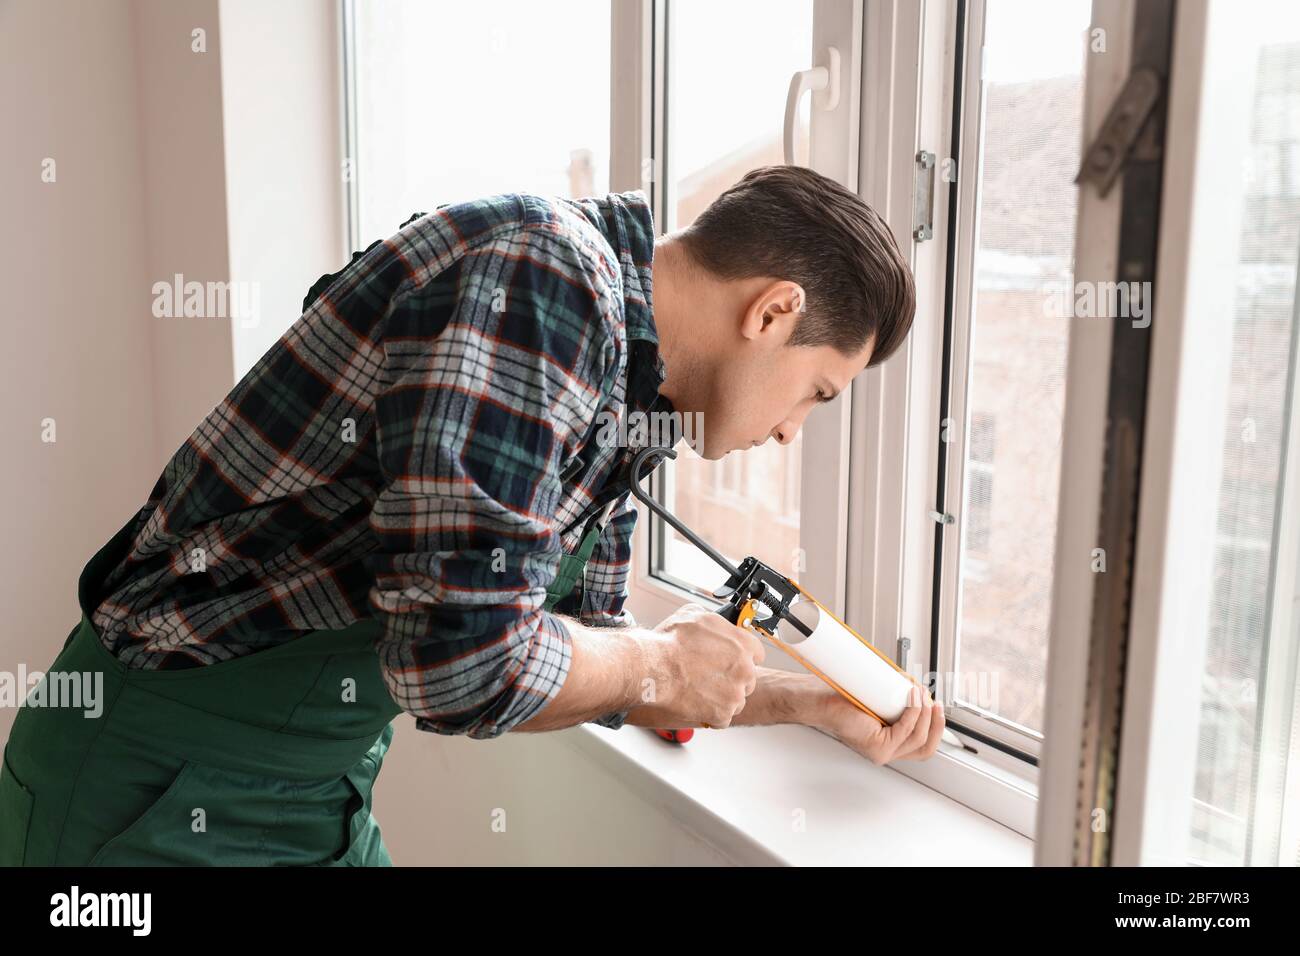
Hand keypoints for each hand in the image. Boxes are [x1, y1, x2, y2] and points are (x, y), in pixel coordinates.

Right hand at [640, 602, 764, 728]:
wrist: (655, 667)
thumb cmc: (671, 643)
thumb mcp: (694, 615)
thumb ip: (713, 622)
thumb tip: (712, 624)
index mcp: (743, 644)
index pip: (756, 653)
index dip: (740, 657)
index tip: (731, 660)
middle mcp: (745, 670)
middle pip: (746, 678)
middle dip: (731, 678)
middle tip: (710, 676)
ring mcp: (735, 694)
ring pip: (735, 699)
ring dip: (722, 697)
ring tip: (700, 690)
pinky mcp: (723, 714)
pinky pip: (722, 717)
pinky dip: (711, 714)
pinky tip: (696, 703)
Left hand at [817, 684, 945, 764]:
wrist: (819, 700)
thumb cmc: (841, 697)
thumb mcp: (879, 699)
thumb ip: (896, 699)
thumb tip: (916, 687)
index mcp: (888, 743)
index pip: (922, 745)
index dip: (935, 727)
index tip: (935, 705)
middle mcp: (886, 752)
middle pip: (926, 747)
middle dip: (936, 724)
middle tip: (933, 701)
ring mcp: (882, 753)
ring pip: (918, 738)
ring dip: (925, 714)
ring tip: (920, 693)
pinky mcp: (877, 748)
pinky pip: (906, 732)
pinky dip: (914, 714)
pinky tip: (913, 699)